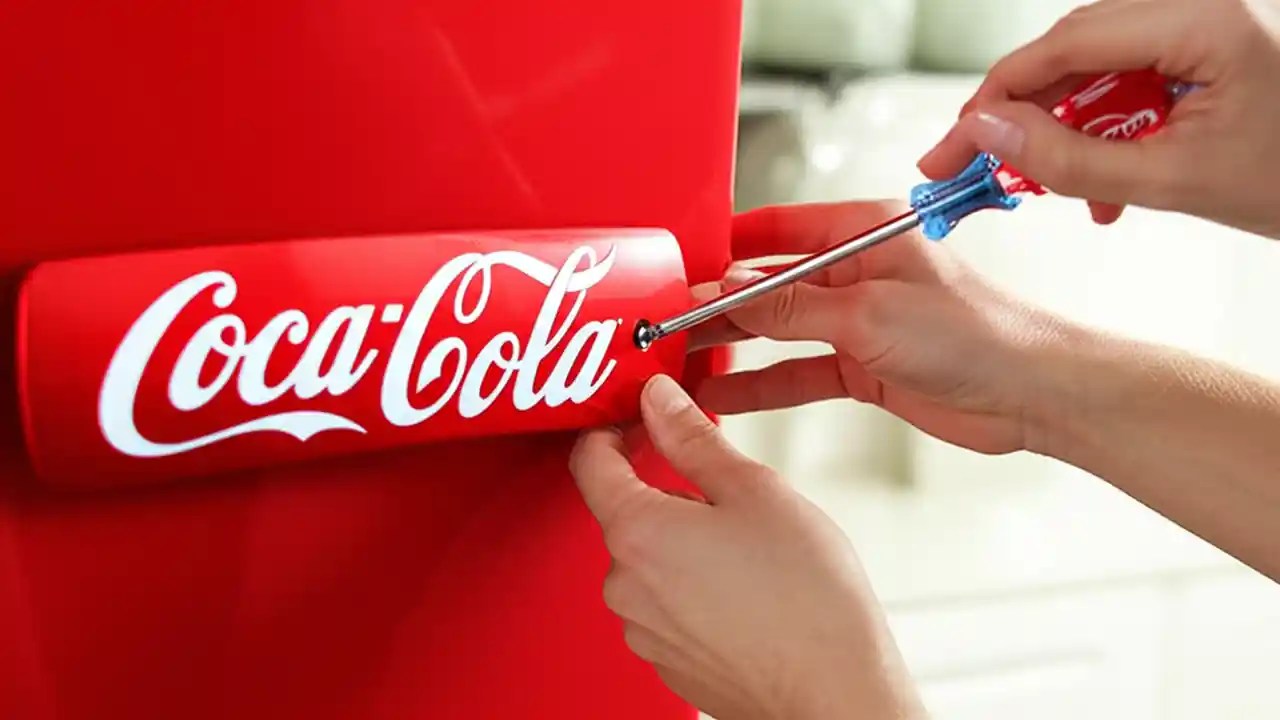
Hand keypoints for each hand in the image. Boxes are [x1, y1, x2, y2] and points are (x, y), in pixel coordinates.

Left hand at [570, 375, 924, 719]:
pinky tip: (747, 593)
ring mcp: (643, 630)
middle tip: (729, 496)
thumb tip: (657, 398)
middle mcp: (625, 585)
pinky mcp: (667, 661)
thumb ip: (692, 437)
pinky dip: (696, 588)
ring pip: (650, 561)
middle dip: (668, 494)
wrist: (834, 694)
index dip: (613, 428)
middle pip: (626, 514)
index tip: (640, 418)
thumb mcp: (754, 490)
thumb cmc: (807, 598)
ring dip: (685, 544)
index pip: (590, 461)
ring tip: (750, 553)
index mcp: (637, 532)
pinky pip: (667, 605)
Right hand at [694, 201, 1068, 454]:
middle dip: (720, 305)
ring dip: (734, 348)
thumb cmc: (974, 332)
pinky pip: (797, 372)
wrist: (1030, 394)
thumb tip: (727, 292)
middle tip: (668, 323)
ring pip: (778, 331)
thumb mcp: (866, 313)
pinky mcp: (862, 366)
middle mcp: (856, 272)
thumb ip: (790, 306)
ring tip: (681, 361)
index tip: (682, 268)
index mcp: (862, 233)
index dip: (727, 249)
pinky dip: (761, 384)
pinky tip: (722, 395)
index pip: (777, 231)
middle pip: (770, 285)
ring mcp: (857, 321)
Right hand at [918, 0, 1279, 237]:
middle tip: (980, 167)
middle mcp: (1207, 3)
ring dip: (1069, 128)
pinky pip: (1139, 73)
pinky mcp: (1215, 43)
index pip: (1067, 45)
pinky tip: (1107, 179)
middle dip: (1026, 115)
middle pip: (1077, 48)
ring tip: (1061, 190)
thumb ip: (1068, 158)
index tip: (956, 144)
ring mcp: (1212, 20)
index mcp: (1208, 18)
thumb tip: (987, 132)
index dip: (998, 97)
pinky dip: (1111, 125)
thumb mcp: (1174, 181)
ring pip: (1102, 63)